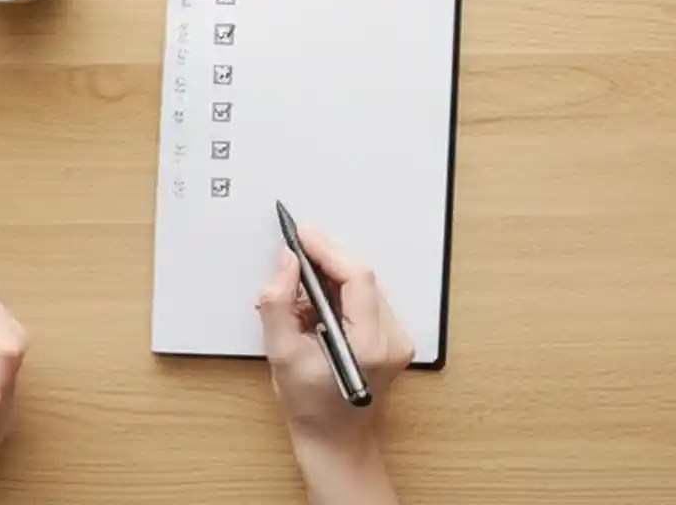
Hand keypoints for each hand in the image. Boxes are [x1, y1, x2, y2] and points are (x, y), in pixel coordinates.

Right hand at [257, 227, 413, 454]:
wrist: (334, 439)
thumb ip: (278, 303)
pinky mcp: (392, 338)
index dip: (327, 251)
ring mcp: (396, 339)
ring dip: (328, 282)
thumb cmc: (309, 406)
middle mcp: (392, 339)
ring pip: (361, 287)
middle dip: (323, 265)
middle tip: (291, 263)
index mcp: (370, 345)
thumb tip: (287, 262)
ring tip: (298, 299)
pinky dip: (337, 297)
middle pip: (360, 278)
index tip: (301, 237)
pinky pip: (363, 301)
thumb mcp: (280, 354)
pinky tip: (315, 313)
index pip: (356, 278)